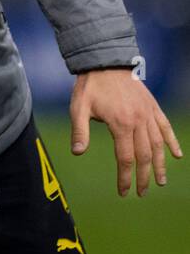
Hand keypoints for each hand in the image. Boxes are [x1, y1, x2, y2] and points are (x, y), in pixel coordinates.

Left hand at [70, 67, 181, 195]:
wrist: (105, 61)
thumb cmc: (90, 86)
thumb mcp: (78, 107)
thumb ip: (79, 130)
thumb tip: (77, 152)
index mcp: (120, 124)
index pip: (126, 158)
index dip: (125, 177)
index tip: (124, 192)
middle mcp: (139, 121)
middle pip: (145, 156)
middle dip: (144, 177)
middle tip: (142, 192)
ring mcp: (148, 114)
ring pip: (158, 145)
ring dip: (160, 165)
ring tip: (160, 182)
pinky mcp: (153, 107)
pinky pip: (166, 127)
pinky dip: (172, 142)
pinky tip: (177, 156)